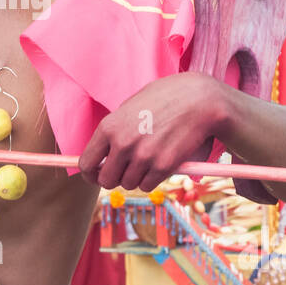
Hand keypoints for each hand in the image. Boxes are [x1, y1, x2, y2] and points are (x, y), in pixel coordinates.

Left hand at [78, 73, 224, 192]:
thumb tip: (100, 156)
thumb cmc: (165, 99)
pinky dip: (151, 180)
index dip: (91, 174)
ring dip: (135, 177)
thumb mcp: (131, 108)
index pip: (86, 163)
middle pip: (106, 180)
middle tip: (126, 170)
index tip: (98, 175)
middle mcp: (122, 143)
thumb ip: (114, 131)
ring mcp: (143, 156)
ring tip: (148, 159)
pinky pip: (147, 185)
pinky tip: (160, 163)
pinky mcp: (163, 166)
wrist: (199, 99)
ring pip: (128, 184)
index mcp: (109, 127)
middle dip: (114, 178)